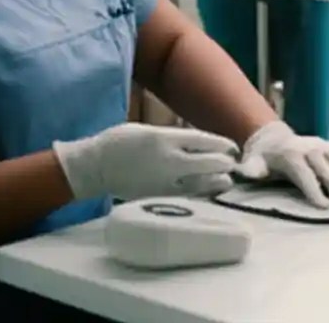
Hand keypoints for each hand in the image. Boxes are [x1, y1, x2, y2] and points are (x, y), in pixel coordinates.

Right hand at [52, 123, 238, 201]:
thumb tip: (199, 143)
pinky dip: (201, 194)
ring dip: (219, 181)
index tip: (232, 147)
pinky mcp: (159, 197)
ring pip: (203, 183)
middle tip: (231, 163)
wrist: (95, 166)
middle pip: (209, 162)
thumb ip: (174, 137)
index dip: (223, 144)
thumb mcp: (148, 130)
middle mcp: (169, 160)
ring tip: (226, 180)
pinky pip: (187, 197)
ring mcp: (165, 181)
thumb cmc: (120, 143)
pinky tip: (208, 192)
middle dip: (225, 163)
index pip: (204, 141)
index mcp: (165, 139)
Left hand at [234, 121, 328, 207]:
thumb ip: (251, 169)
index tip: (324, 206)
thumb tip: (240, 172)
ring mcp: (324, 146)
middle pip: (328, 170)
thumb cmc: (264, 157)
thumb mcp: (254, 162)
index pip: (305, 175)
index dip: (314, 190)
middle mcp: (311, 149)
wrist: (273, 136)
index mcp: (292, 156)